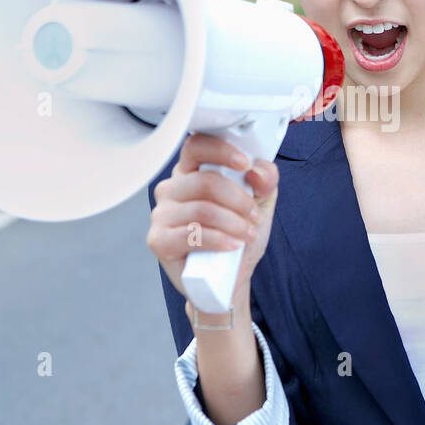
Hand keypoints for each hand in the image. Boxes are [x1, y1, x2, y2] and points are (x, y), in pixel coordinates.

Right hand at [146, 132, 278, 302]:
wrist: (228, 278)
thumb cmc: (238, 236)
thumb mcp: (261, 203)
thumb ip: (265, 180)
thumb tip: (257, 170)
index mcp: (191, 172)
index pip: (196, 145)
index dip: (222, 151)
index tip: (245, 164)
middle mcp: (172, 189)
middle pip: (205, 181)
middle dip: (239, 200)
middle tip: (253, 216)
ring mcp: (161, 214)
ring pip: (202, 209)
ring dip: (233, 223)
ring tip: (247, 234)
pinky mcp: (158, 239)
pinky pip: (191, 234)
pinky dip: (219, 240)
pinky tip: (232, 245)